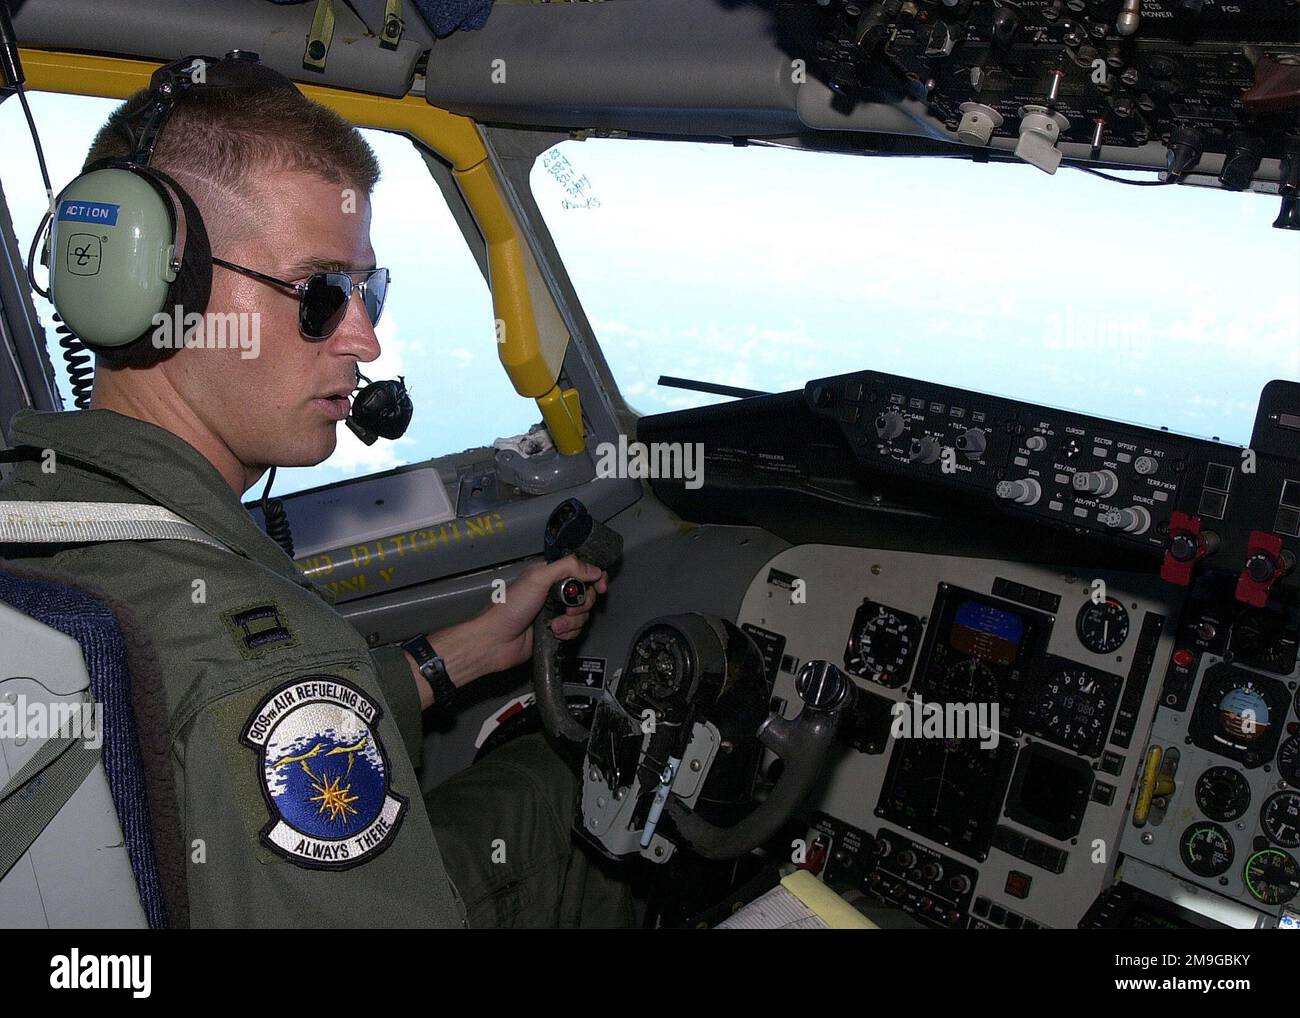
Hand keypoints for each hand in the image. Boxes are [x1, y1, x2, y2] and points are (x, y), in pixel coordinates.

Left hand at [470, 555, 608, 675]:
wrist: (496, 640)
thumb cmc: (509, 608)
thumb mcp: (538, 578)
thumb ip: (568, 567)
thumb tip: (593, 569)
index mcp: (549, 574)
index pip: (581, 570)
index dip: (594, 577)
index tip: (599, 586)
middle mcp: (554, 591)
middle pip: (586, 594)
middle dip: (581, 604)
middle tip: (568, 607)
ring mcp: (555, 611)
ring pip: (582, 615)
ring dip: (571, 621)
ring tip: (555, 623)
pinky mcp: (556, 630)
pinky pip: (576, 630)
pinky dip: (567, 633)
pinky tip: (554, 632)